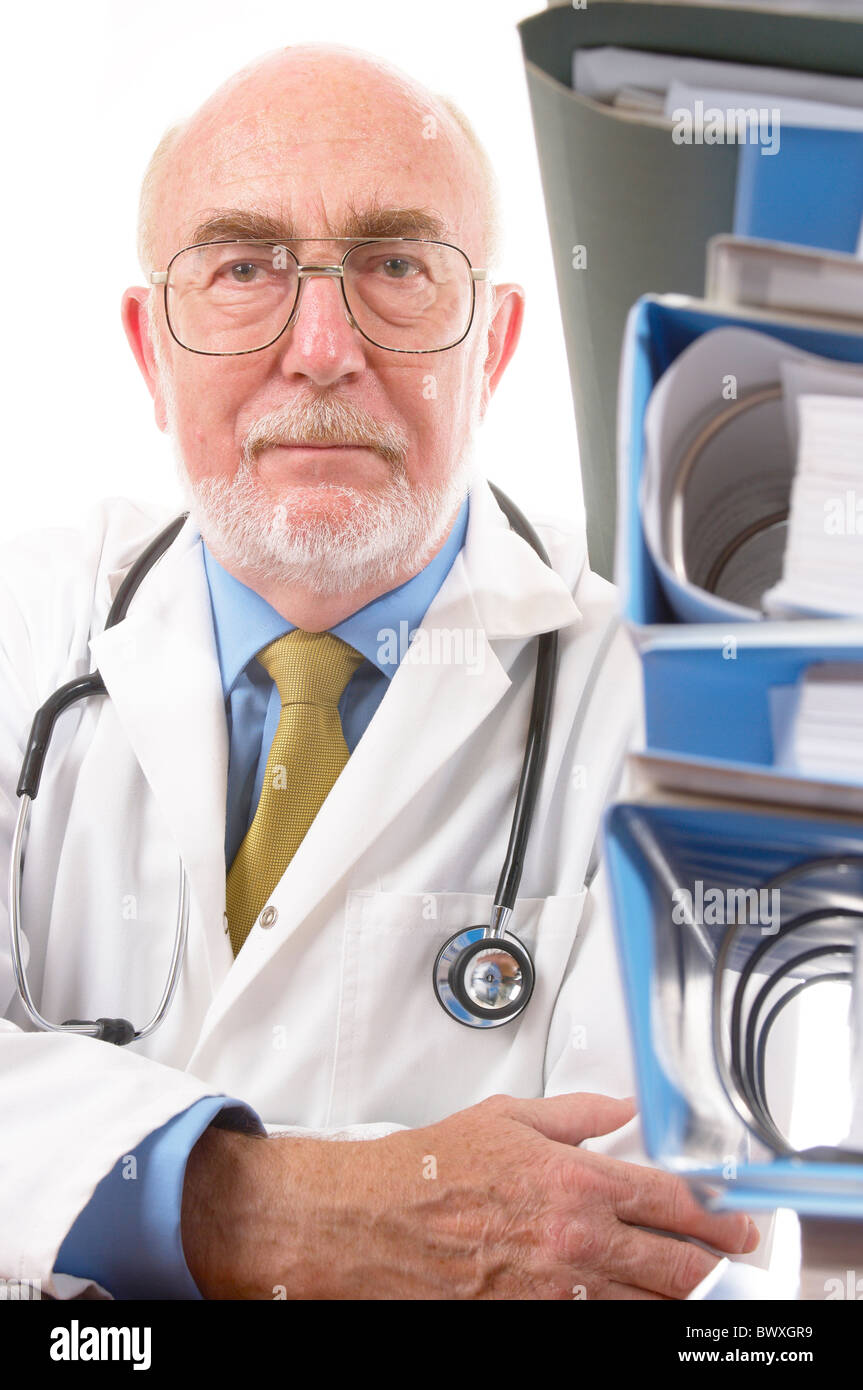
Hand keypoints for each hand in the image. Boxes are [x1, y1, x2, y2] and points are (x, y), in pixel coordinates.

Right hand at [181, 1091, 757, 1298]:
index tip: (734, 1218)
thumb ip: (578, 1113)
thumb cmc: (428, 1169)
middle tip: (733, 1256)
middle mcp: (575, 1238)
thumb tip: (624, 1110)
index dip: (717, 1213)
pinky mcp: (532, 1320)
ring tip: (695, 1284)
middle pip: (678, 1265)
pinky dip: (624, 1312)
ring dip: (678, 1294)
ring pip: (647, 1304)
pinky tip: (631, 1300)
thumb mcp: (508, 1116)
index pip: (674, 1201)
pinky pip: (601, 1323)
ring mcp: (557, 1289)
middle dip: (716, 1262)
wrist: (369, 1222)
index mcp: (575, 1180)